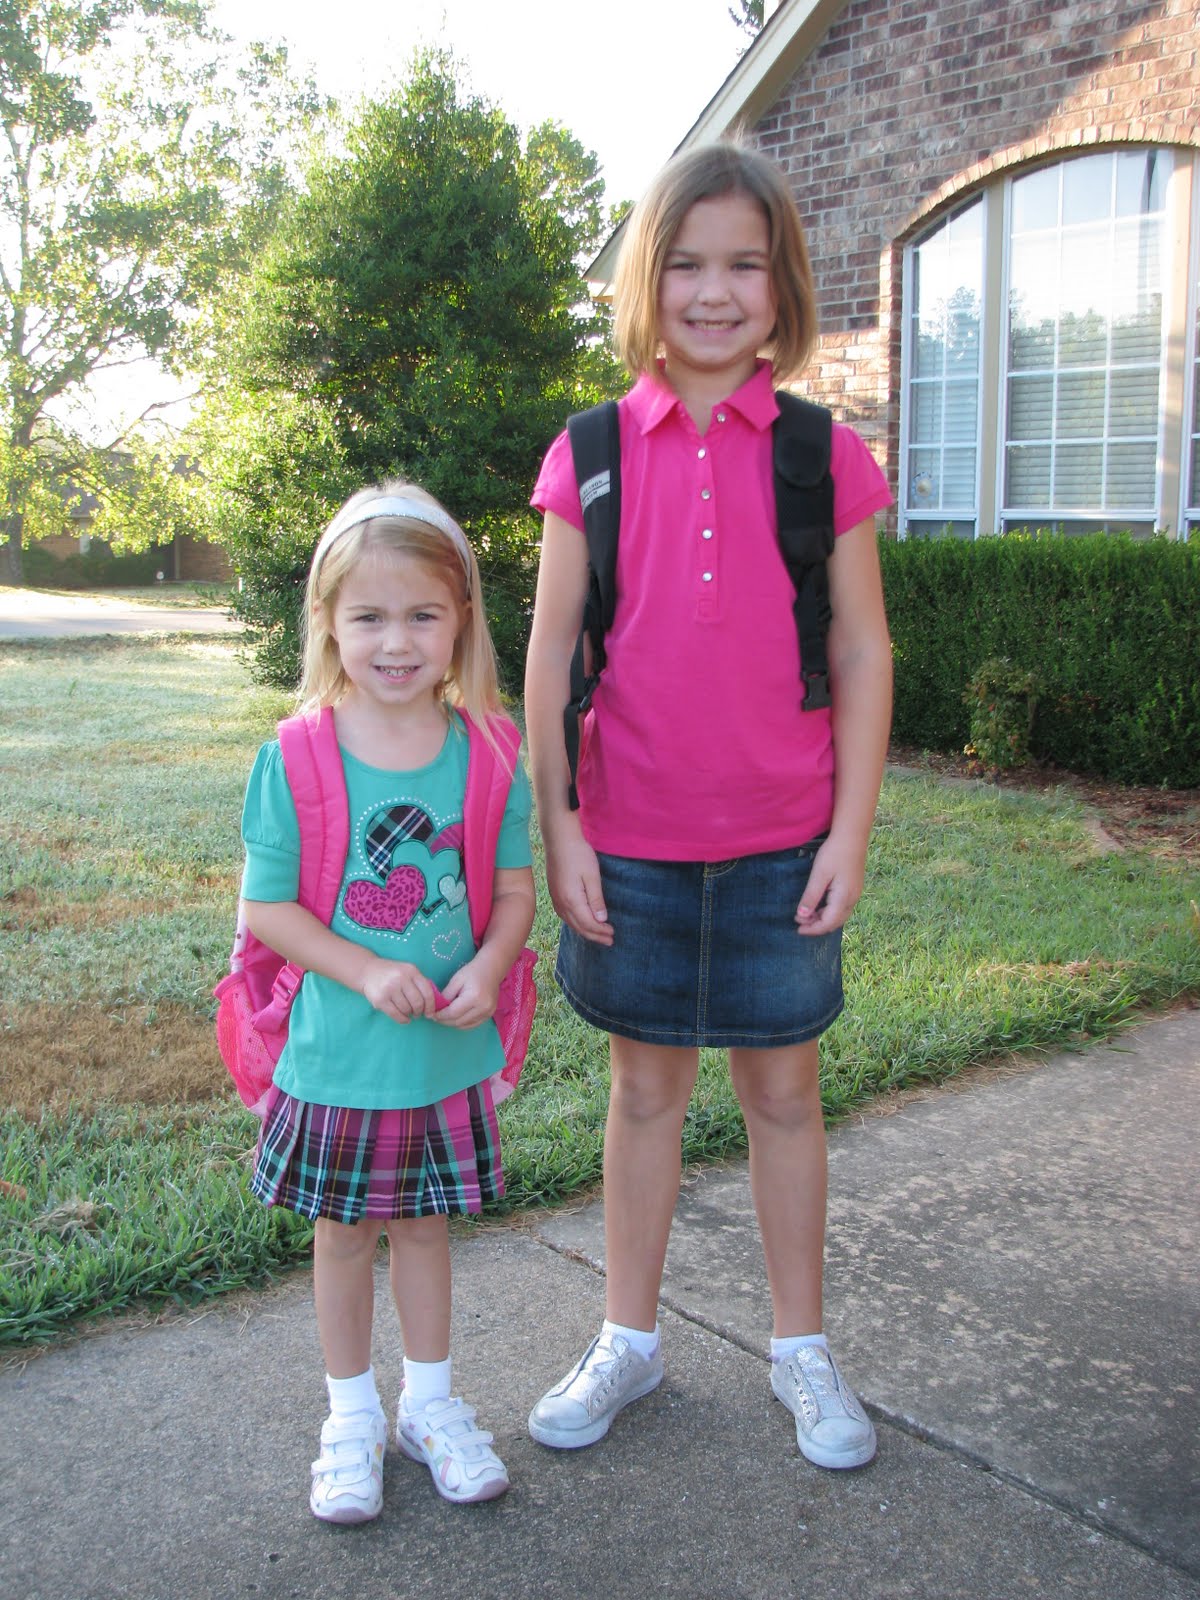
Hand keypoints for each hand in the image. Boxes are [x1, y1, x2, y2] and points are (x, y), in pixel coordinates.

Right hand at [359, 956, 436, 1022]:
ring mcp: (390, 988)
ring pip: (407, 1009)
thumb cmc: (392, 974)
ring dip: (410, 1015)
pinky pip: (396, 1015)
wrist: (368, 971)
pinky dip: (403, 1020)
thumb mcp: (407, 972)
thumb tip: (433, 1005)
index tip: (431, 1013)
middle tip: (418, 1013)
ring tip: (408, 1013)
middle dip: (420, 1011)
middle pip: (418, 1002)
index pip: (427, 992)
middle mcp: (401, 978)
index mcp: (411, 971)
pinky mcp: (380, 999)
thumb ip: (419, 984)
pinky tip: (404, 1019)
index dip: (431, 1006)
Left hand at [432, 953, 501, 1030]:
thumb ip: (446, 995)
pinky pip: (472, 1024)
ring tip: (444, 1017)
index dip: (440, 1016)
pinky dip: (462, 1023)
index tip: (431, 1015)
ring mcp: (488, 1013)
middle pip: (458, 1021)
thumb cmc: (472, 971)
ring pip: (464, 1025)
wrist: (492, 969)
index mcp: (474, 997)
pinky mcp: (489, 1015)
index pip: (453, 1013)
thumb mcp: (456, 980)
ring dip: (452, 1023)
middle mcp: (483, 1008)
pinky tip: (455, 1017)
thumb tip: (437, 1008)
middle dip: (444, 1021)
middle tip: (435, 1017)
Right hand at [545, 821, 612, 945]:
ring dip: (585, 931)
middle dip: (595, 936)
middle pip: (579, 927)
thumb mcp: (592, 876)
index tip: (613, 933)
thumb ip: (596, 900)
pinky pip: (565, 916)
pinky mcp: (554, 894)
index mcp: (572, 900)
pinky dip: (576, 923)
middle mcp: (561, 904)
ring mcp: (555, 900)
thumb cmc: (578, 855)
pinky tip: (582, 923)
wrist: (559, 840)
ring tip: (598, 935)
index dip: (601, 931)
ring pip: (571, 923)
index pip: (588, 924)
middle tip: (609, 940)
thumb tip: (601, 920)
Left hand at [794, 835, 866, 936]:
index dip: (812, 929)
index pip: (827, 923)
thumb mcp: (819, 874)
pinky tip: (818, 906)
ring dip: (823, 919)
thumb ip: (811, 896)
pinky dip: (829, 911)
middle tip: (799, 922)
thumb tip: (802, 916)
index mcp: (843, 898)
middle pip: (834, 923)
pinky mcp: (854, 889)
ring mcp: (855, 894)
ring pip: (839, 916)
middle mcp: (852, 900)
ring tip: (806, 914)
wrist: (852, 837)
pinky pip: (841, 908)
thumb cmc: (834, 853)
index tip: (797, 928)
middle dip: (817, 926)